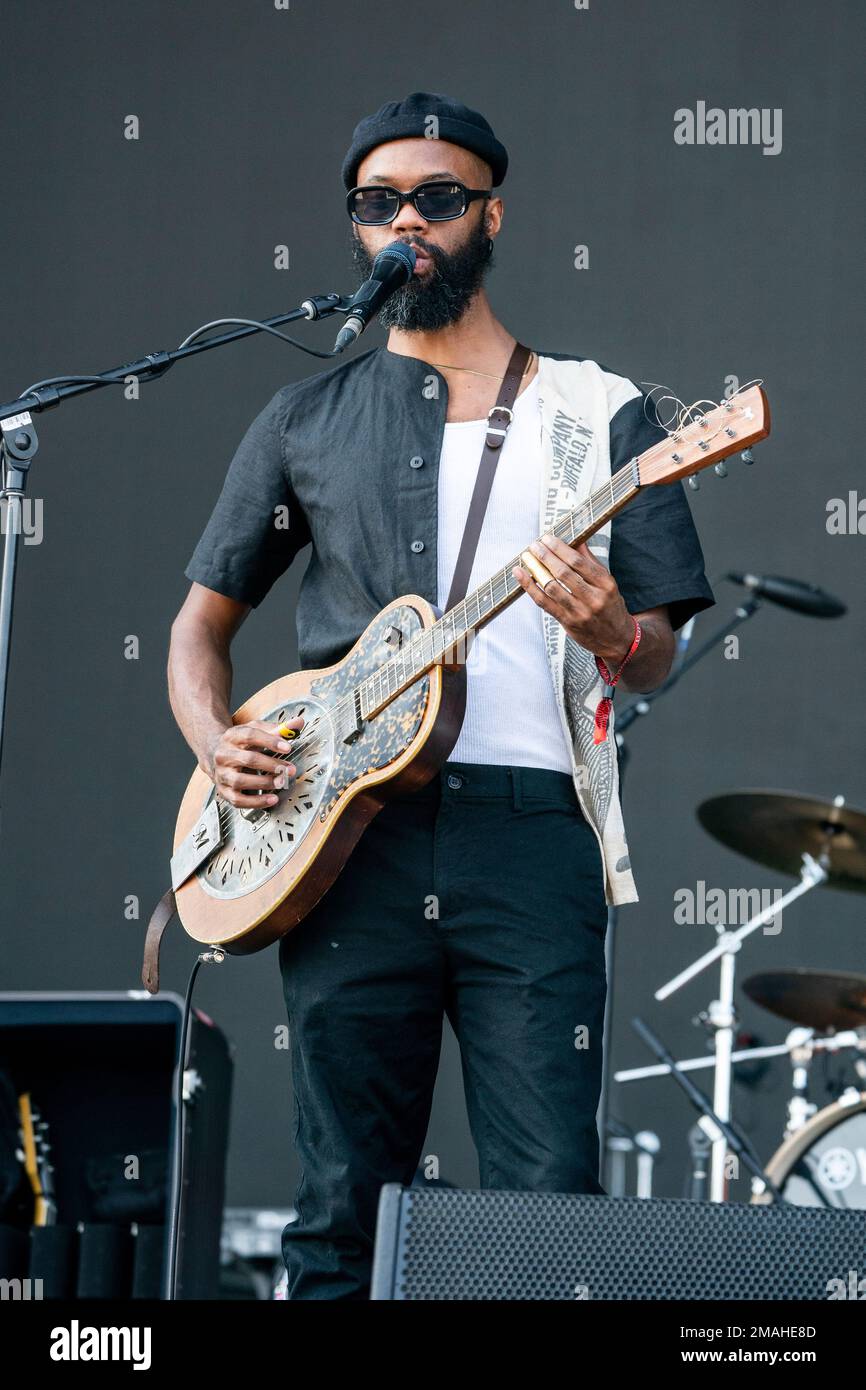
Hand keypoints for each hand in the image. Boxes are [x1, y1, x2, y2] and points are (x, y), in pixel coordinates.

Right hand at [206, 717, 304, 807]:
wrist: (216, 755)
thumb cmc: (242, 743)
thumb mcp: (257, 731)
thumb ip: (278, 729)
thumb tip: (298, 723)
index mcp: (232, 736)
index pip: (250, 735)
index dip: (270, 741)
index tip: (288, 748)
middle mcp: (224, 755)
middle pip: (248, 759)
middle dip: (272, 765)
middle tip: (290, 769)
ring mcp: (222, 774)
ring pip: (241, 781)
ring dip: (265, 783)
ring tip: (282, 782)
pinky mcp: (224, 791)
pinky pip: (238, 800)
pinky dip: (256, 801)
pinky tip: (272, 799)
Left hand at [512, 534, 633, 665]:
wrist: (616, 639)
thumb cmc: (610, 606)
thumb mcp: (607, 583)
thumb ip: (590, 562)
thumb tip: (575, 539)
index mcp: (605, 584)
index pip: (579, 562)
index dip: (560, 548)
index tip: (547, 538)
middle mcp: (593, 598)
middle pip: (564, 573)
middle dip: (546, 556)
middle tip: (534, 545)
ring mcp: (579, 612)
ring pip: (552, 588)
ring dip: (535, 570)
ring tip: (527, 558)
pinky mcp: (567, 623)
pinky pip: (544, 603)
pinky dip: (530, 587)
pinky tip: (521, 575)